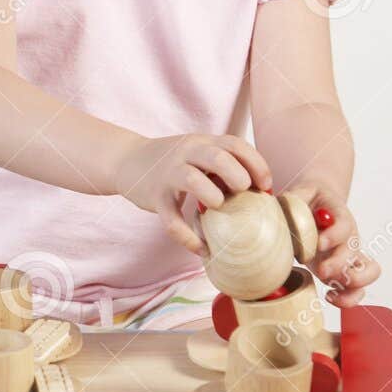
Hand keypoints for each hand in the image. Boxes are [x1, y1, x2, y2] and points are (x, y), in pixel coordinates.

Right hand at [114, 133, 272, 258]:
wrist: (125, 160)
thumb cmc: (171, 163)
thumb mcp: (195, 153)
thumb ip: (221, 165)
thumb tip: (259, 193)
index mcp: (201, 143)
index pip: (234, 144)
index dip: (256, 164)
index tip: (266, 186)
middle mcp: (185, 153)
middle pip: (217, 157)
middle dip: (238, 176)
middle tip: (244, 193)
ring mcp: (168, 174)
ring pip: (192, 180)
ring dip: (212, 196)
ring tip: (218, 208)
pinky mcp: (154, 196)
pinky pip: (171, 219)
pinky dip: (187, 237)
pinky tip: (201, 248)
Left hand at [289, 181, 380, 307]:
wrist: (317, 205)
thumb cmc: (307, 199)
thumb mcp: (299, 193)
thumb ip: (293, 200)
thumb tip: (279, 208)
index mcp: (339, 215)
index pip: (345, 225)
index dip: (335, 236)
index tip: (319, 243)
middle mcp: (349, 236)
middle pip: (356, 252)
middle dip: (340, 265)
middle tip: (321, 271)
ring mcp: (350, 255)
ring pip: (369, 272)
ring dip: (352, 285)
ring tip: (329, 289)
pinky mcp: (345, 271)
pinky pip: (357, 289)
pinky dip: (348, 298)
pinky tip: (330, 296)